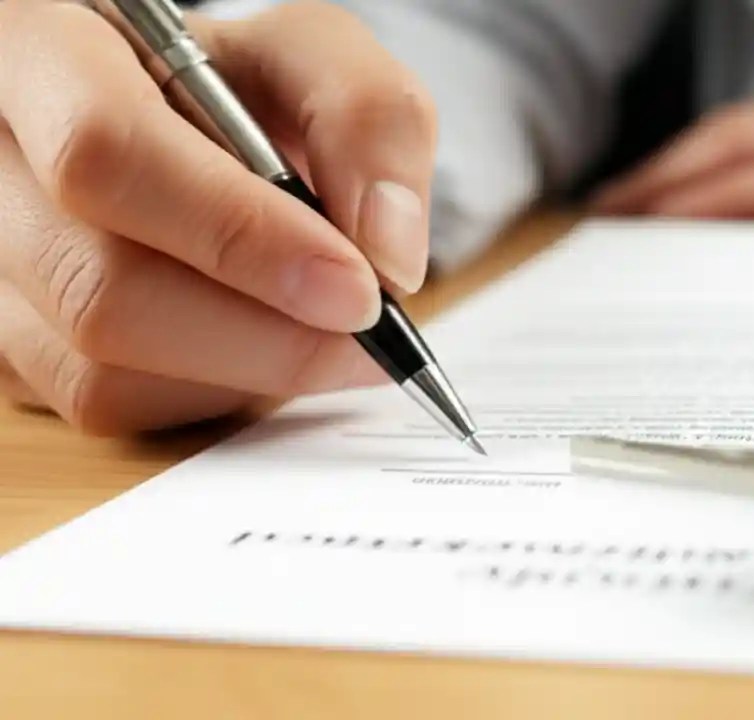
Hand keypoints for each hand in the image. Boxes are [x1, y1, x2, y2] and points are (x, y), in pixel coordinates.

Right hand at [0, 0, 435, 433]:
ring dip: (248, 370)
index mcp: (43, 54)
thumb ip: (371, 120)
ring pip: (101, 368)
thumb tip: (390, 255)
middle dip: (267, 334)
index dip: (240, 236)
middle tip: (371, 337)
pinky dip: (211, 392)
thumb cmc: (242, 90)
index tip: (359, 291)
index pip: (108, 154)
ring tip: (326, 331)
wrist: (196, 138)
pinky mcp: (11, 346)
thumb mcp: (319, 62)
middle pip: (102, 287)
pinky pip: (108, 407)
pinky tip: (258, 344)